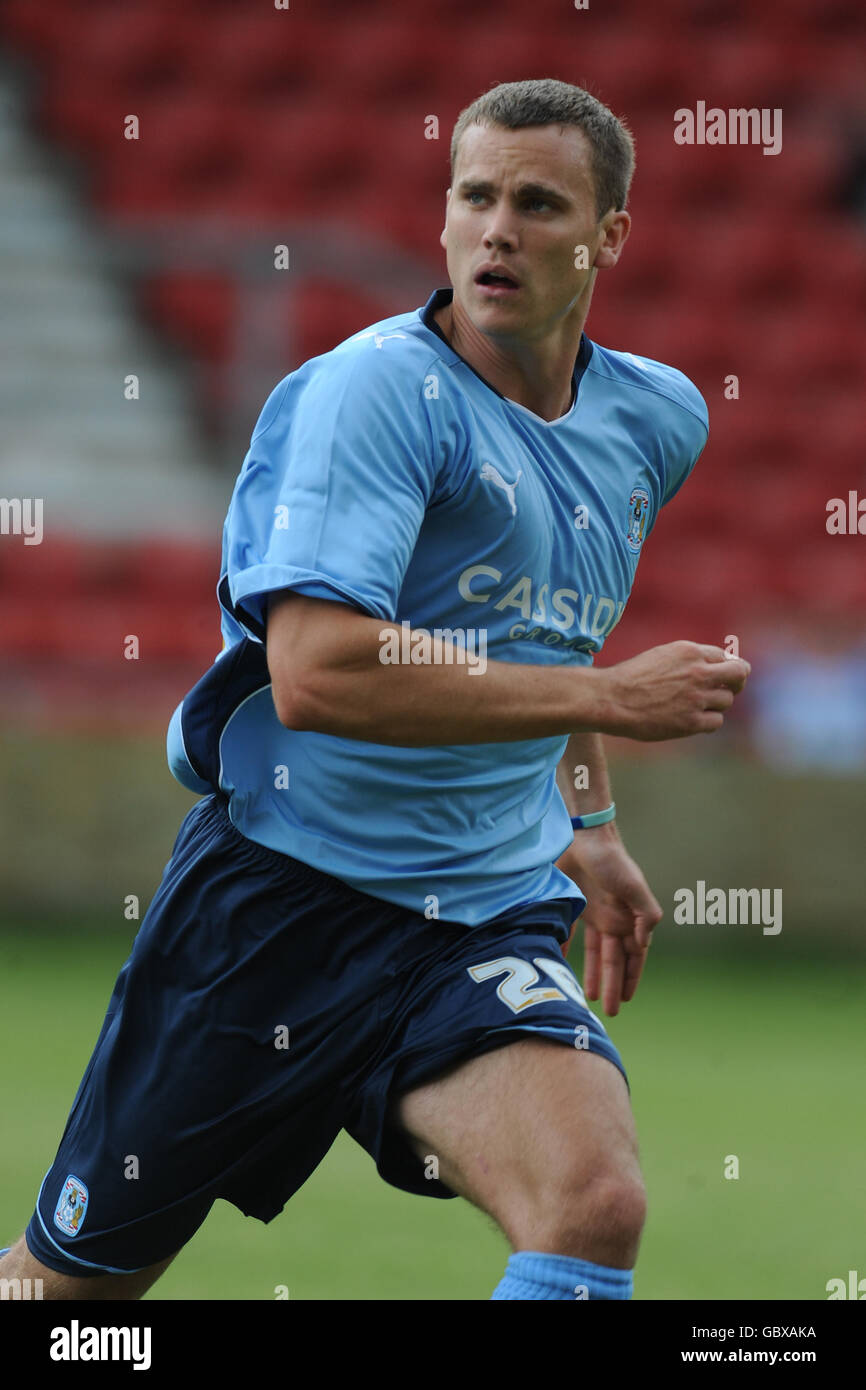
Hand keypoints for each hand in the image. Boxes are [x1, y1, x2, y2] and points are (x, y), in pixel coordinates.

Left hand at [556, 824, 662, 1015]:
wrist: (583, 837)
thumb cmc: (613, 861)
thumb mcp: (634, 887)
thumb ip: (646, 915)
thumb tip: (643, 944)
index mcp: (629, 919)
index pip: (633, 957)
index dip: (630, 978)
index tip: (626, 1000)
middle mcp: (612, 920)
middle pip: (613, 960)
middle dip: (611, 985)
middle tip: (606, 1010)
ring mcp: (593, 914)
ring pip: (594, 953)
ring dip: (592, 974)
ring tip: (586, 995)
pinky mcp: (573, 906)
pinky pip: (568, 934)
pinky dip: (563, 949)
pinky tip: (558, 964)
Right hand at [599, 641, 749, 740]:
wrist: (612, 698)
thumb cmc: (630, 677)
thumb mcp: (660, 656)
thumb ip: (686, 660)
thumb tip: (710, 668)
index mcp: (689, 651)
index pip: (725, 657)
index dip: (725, 667)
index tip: (721, 676)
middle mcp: (698, 672)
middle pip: (739, 674)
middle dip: (737, 682)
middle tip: (730, 689)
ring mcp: (697, 697)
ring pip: (727, 700)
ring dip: (716, 704)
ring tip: (695, 707)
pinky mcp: (692, 721)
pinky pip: (716, 721)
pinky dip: (708, 721)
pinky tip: (693, 720)